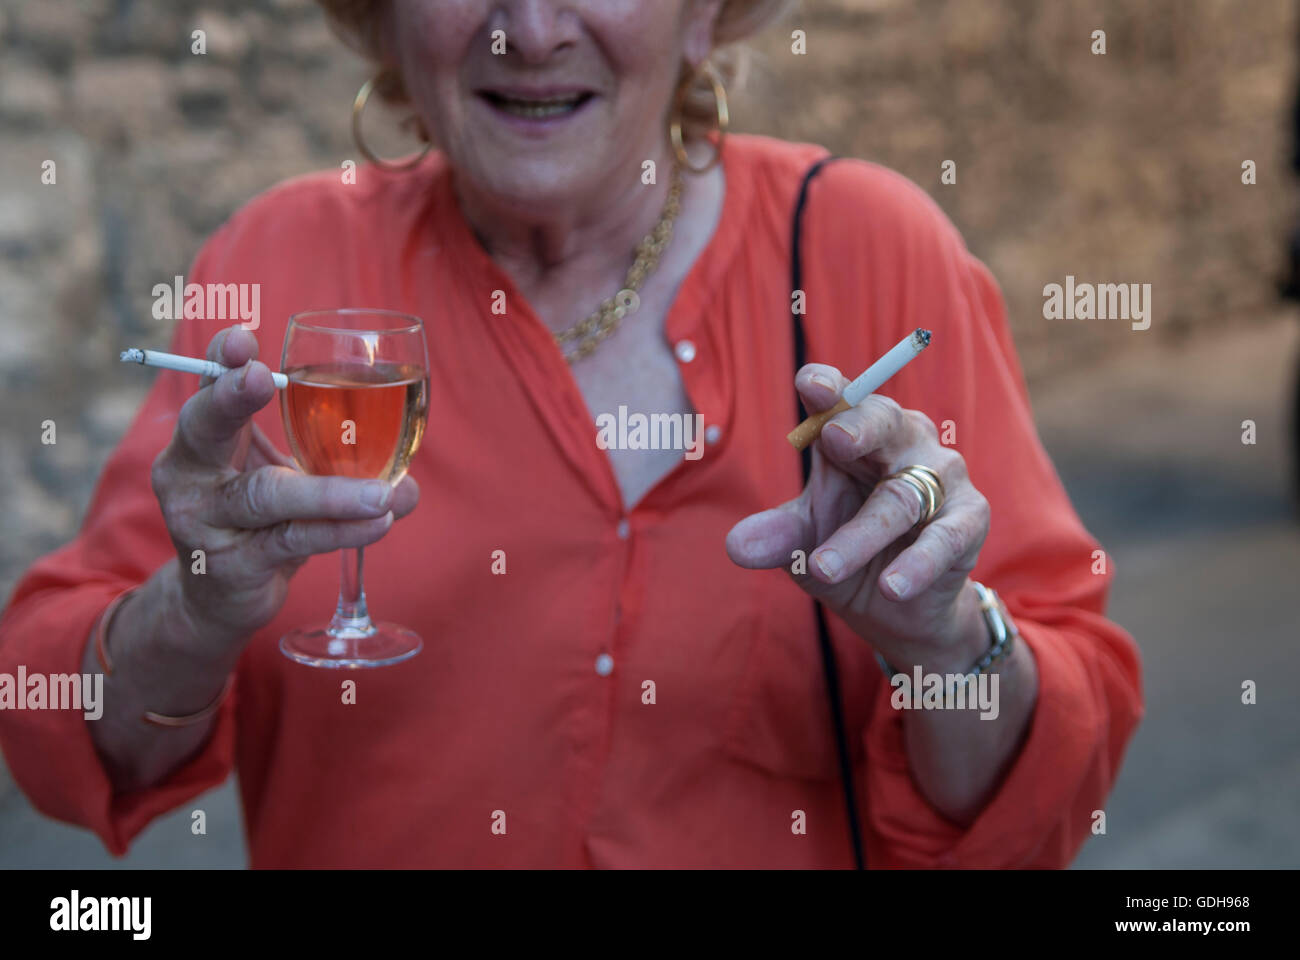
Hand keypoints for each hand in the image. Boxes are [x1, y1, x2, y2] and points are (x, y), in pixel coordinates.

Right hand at [150, 326, 419, 653]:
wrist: (218, 600)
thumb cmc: (258, 522)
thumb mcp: (285, 481)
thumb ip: (336, 467)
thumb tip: (406, 481)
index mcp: (202, 438)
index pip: (207, 386)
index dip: (223, 361)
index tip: (243, 338)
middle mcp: (189, 474)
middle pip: (204, 428)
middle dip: (231, 398)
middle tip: (260, 376)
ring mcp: (204, 522)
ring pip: (266, 494)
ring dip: (330, 493)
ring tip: (381, 495)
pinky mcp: (231, 566)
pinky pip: (292, 539)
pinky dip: (340, 529)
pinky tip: (378, 522)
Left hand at [725, 363, 990, 670]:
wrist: (896, 606)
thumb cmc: (846, 548)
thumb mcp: (803, 540)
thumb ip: (776, 535)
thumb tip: (735, 546)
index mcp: (856, 432)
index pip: (843, 398)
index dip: (829, 387)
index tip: (810, 384)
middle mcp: (901, 442)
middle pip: (884, 420)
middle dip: (860, 426)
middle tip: (834, 438)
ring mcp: (941, 476)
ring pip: (901, 496)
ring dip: (862, 535)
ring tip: (824, 568)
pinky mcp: (969, 519)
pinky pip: (945, 536)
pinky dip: (918, 563)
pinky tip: (891, 587)